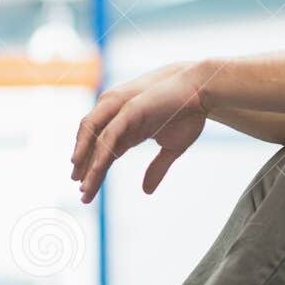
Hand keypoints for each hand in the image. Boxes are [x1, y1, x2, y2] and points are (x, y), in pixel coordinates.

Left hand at [71, 63, 207, 202]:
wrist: (203, 89)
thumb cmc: (189, 114)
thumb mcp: (172, 148)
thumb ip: (157, 168)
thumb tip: (146, 191)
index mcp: (127, 128)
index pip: (103, 153)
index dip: (94, 173)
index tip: (87, 193)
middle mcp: (119, 119)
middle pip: (94, 146)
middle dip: (85, 170)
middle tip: (82, 194)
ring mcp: (121, 112)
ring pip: (95, 139)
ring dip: (86, 161)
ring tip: (81, 184)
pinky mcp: (130, 109)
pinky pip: (110, 134)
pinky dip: (101, 152)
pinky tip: (95, 169)